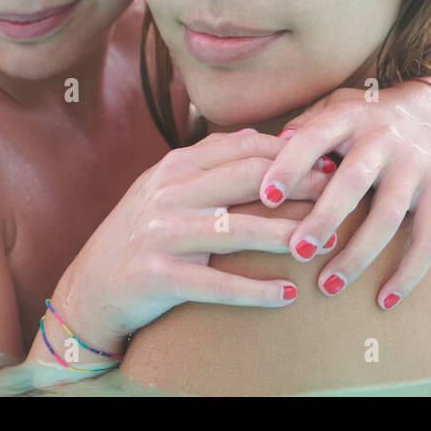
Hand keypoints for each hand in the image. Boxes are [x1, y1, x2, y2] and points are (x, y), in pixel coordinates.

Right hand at [46, 130, 332, 355]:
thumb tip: (257, 136)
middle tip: (340, 194)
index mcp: (175, 167)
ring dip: (288, 236)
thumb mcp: (165, 188)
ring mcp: (162, 234)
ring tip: (326, 243)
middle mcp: (168, 194)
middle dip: (300, 185)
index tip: (330, 161)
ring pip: (238, 229)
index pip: (243, 148)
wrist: (90, 289)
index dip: (291, 153)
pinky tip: (289, 294)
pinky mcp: (159, 277)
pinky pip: (217, 284)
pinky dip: (256, 290)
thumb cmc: (141, 236)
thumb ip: (208, 163)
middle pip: (247, 179)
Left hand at [257, 82, 430, 309]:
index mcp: (350, 117)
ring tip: (327, 286)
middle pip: (352, 181)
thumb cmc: (370, 117)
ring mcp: (415, 167)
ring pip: (387, 216)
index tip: (266, 197)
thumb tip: (264, 148)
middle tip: (297, 252)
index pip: (316, 137)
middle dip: (323, 219)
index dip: (290, 165)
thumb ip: (304, 124)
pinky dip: (408, 274)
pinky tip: (384, 301)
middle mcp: (384, 139)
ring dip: (357, 255)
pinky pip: (428, 240)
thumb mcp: (338, 105)